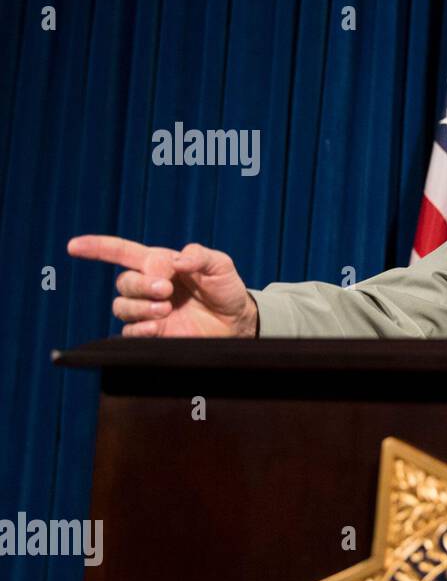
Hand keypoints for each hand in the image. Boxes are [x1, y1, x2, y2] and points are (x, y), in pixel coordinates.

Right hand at [67, 235, 258, 337]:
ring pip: (122, 306)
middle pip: (124, 282)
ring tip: (166, 309)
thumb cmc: (226, 289)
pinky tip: (156, 326)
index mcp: (159, 264)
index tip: (73, 246)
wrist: (238, 322)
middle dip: (141, 284)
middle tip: (166, 290)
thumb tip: (177, 261)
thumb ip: (200, 256)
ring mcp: (149, 311)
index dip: (97, 248)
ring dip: (140, 306)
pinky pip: (130, 332)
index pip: (121, 252)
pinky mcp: (153, 333)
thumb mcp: (220, 266)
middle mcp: (148, 287)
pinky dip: (140, 328)